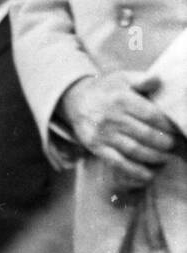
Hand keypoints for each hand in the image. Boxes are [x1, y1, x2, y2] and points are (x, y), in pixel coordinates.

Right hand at [61, 72, 178, 188]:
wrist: (76, 100)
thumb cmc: (107, 90)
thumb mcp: (123, 78)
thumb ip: (142, 79)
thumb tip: (158, 81)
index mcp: (121, 99)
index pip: (152, 116)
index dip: (168, 125)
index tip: (175, 130)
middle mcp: (111, 117)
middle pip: (146, 135)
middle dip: (165, 143)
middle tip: (172, 145)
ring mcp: (103, 134)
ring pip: (135, 150)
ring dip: (155, 157)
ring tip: (164, 157)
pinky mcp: (96, 147)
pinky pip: (119, 162)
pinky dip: (136, 171)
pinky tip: (149, 174)